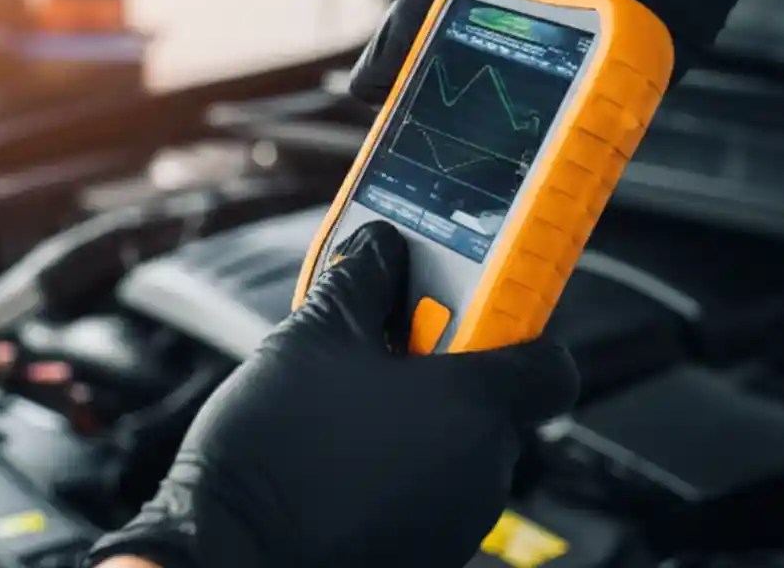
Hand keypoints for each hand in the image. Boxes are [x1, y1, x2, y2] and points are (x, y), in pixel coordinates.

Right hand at [87, 222, 578, 567]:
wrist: (232, 552)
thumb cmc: (279, 451)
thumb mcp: (314, 335)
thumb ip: (363, 281)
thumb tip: (382, 246)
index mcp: (475, 403)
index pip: (550, 363)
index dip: (514, 331)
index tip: (469, 311)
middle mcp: (484, 467)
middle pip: (495, 403)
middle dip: (444, 375)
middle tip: (383, 351)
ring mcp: (459, 521)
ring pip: (458, 451)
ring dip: (419, 425)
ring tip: (348, 410)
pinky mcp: (428, 555)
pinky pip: (430, 497)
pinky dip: (401, 474)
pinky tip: (342, 462)